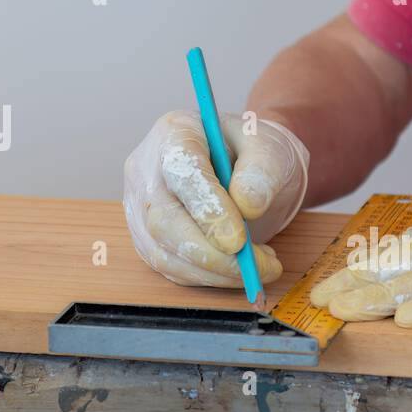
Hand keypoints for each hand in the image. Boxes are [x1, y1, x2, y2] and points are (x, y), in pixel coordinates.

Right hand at [123, 109, 308, 286]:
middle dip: (212, 253)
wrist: (248, 170)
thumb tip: (247, 206)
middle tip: (256, 266)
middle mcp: (147, 170)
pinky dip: (210, 278)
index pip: (181, 171)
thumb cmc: (255, 153)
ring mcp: (141, 207)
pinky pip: (171, 268)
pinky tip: (240, 268)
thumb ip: (262, 171)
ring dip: (215, 271)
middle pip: (163, 220)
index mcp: (174, 133)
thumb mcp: (270, 147)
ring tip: (260, 266)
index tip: (238, 240)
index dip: (207, 209)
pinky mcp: (148, 239)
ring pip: (164, 252)